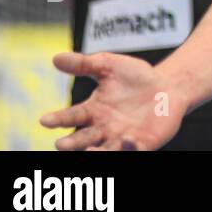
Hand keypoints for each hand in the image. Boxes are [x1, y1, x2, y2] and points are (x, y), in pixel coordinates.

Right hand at [40, 52, 185, 150]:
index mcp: (92, 111)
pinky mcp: (143, 143)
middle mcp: (103, 129)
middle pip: (83, 139)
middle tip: (61, 145)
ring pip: (106, 150)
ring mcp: (122, 138)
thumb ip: (84, 64)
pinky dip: (129, 148)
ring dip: (97, 152)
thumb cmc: (134, 77)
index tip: (44, 120)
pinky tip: (127, 140)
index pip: (71, 117)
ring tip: (89, 151)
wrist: (167, 85)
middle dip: (72, 143)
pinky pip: (135, 150)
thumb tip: (55, 58)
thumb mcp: (109, 66)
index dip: (57, 119)